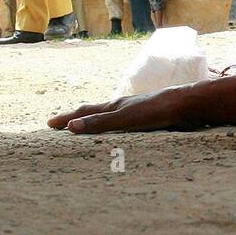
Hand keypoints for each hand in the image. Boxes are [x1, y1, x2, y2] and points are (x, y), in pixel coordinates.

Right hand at [48, 84, 201, 133]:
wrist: (186, 104)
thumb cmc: (156, 111)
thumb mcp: (125, 119)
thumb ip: (101, 123)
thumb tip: (72, 126)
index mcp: (114, 106)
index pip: (84, 113)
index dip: (67, 119)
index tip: (49, 124)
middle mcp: (123, 106)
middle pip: (95, 112)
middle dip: (77, 118)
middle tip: (62, 123)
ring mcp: (136, 110)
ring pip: (110, 116)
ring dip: (96, 121)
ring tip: (88, 125)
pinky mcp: (149, 117)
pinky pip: (124, 122)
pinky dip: (114, 126)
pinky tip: (121, 130)